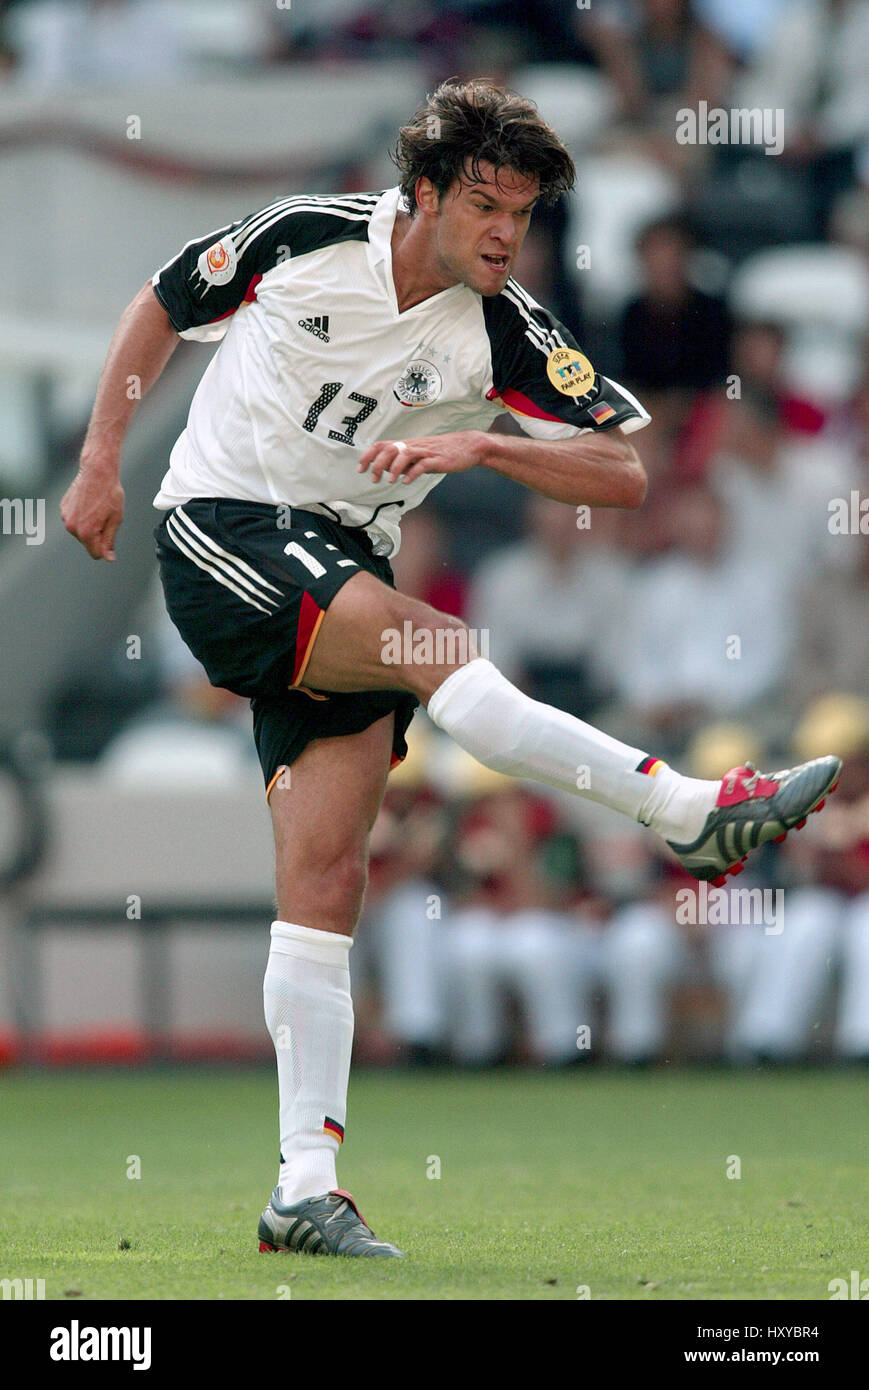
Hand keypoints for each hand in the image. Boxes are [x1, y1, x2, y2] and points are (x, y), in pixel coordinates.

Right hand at [61, 463, 124, 560]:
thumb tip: (108, 557)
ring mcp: (66, 517)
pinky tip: (89, 504)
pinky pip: (74, 519)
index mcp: (86, 532)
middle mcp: (72, 527)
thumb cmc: (109, 493)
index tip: (110, 541)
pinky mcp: (63, 508)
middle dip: (97, 535)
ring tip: (98, 509)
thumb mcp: (116, 519)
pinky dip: (82, 516)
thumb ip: (110, 540)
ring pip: (80, 531)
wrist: (97, 472)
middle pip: (87, 542)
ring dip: (89, 525)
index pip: (95, 554)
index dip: (105, 550)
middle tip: (106, 517)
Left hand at [358, 430, 487, 484]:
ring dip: (394, 467)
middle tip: (373, 478)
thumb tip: (387, 470)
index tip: (361, 469)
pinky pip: (422, 465)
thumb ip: (404, 462)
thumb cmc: (442, 452)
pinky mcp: (437, 459)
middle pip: (389, 449)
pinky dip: (413, 473)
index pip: (382, 445)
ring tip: (389, 481)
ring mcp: (426, 452)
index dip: (369, 456)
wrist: (468, 446)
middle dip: (377, 463)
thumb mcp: (420, 456)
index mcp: (408, 444)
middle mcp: (414, 446)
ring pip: (404, 454)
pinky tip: (407, 482)